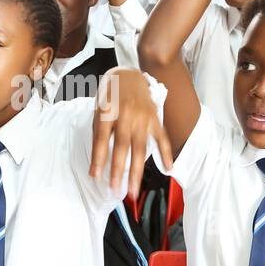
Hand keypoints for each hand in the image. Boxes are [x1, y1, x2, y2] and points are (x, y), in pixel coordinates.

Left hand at [90, 69, 172, 198]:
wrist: (129, 74)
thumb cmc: (110, 94)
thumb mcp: (98, 108)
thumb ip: (99, 132)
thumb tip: (98, 161)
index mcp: (108, 111)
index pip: (102, 139)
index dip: (98, 159)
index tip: (96, 176)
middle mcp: (125, 115)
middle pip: (121, 147)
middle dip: (118, 171)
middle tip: (115, 191)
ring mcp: (142, 117)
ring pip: (140, 148)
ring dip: (136, 171)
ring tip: (133, 190)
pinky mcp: (154, 118)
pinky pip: (162, 138)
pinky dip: (166, 153)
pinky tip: (168, 169)